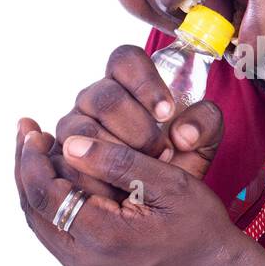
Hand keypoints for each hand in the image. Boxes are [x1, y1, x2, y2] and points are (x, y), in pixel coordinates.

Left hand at [16, 122, 253, 265]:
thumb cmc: (201, 226)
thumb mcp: (170, 183)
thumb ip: (119, 162)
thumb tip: (70, 143)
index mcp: (103, 236)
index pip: (46, 194)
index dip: (33, 159)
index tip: (33, 130)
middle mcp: (86, 261)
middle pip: (33, 211)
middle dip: (25, 169)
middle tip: (25, 135)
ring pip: (41, 227)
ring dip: (33, 188)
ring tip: (33, 154)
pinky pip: (56, 238)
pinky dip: (49, 207)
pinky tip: (57, 183)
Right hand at [52, 44, 221, 196]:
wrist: (153, 205)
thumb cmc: (173, 164)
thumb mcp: (200, 145)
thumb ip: (205, 125)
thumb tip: (183, 133)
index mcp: (124, 82)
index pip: (125, 60)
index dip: (145, 82)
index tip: (167, 113)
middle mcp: (94, 99)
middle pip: (105, 98)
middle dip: (137, 129)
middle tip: (160, 153)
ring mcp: (72, 127)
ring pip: (83, 131)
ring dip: (116, 156)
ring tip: (141, 175)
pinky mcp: (59, 158)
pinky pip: (66, 164)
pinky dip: (96, 179)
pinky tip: (118, 190)